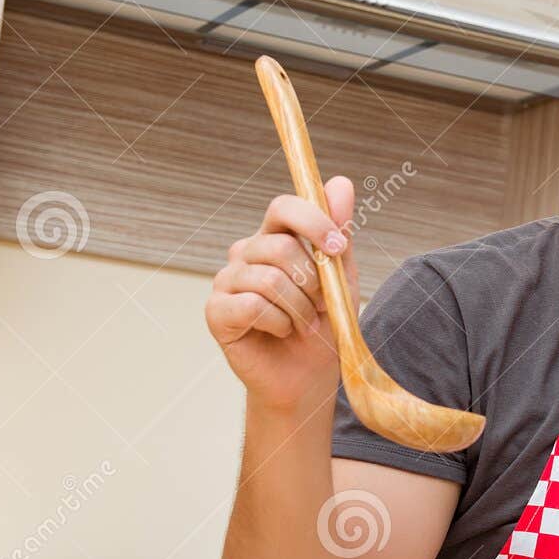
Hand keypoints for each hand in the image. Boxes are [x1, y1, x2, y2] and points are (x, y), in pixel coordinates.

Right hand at [205, 175, 359, 412]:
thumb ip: (339, 231)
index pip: (284, 207)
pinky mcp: (216, 311)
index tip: (339, 247)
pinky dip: (278, 323)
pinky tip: (279, 333)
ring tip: (302, 324)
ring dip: (299, 308)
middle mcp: (246, 252)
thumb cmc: (323, 324)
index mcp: (274, 237)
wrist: (307, 376)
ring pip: (270, 279)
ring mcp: (227, 280)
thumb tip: (340, 182)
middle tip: (320, 306)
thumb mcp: (341, 276)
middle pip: (281, 247)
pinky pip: (253, 305)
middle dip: (313, 282)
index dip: (313, 221)